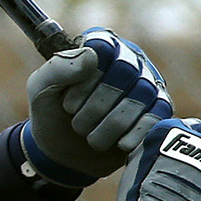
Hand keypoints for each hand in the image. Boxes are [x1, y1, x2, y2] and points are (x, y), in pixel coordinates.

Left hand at [19, 27, 170, 188]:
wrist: (66, 154)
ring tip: (89, 135)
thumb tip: (91, 55)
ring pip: (142, 95)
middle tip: (76, 121)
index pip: (103, 45)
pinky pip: (156, 117)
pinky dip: (133, 135)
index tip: (68, 101)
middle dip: (96, 104)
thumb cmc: (53, 113)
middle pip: (125, 69)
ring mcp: (147, 85)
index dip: (85, 78)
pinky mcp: (158, 112)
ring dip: (109, 124)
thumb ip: (57, 68)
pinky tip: (117, 144)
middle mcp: (128, 59)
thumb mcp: (41, 89)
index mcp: (99, 46)